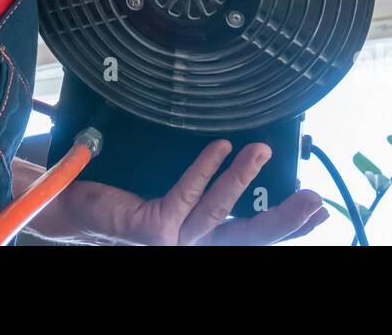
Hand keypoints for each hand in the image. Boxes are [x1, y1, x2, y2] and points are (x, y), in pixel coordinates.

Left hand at [26, 140, 326, 244]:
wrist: (72, 207)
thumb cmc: (120, 195)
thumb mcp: (170, 191)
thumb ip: (200, 182)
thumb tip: (237, 145)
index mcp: (199, 237)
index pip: (250, 233)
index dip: (288, 225)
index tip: (320, 212)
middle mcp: (190, 246)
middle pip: (247, 236)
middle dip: (285, 219)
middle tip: (315, 199)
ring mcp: (172, 243)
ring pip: (220, 214)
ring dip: (244, 179)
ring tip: (264, 150)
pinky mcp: (152, 230)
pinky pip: (186, 195)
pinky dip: (205, 169)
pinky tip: (222, 147)